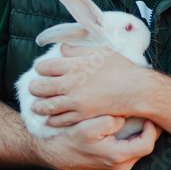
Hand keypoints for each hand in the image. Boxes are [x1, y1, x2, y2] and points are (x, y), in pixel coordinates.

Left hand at [30, 44, 151, 127]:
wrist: (136, 89)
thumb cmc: (121, 68)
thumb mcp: (100, 52)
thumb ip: (78, 50)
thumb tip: (62, 49)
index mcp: (75, 64)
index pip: (45, 67)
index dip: (40, 69)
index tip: (42, 71)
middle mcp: (71, 82)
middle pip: (40, 87)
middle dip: (34, 88)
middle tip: (34, 89)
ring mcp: (75, 101)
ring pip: (46, 106)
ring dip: (38, 106)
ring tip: (36, 106)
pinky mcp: (81, 115)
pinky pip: (59, 120)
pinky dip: (51, 120)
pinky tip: (50, 119)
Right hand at [34, 116, 160, 169]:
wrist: (57, 154)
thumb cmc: (71, 141)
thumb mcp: (87, 128)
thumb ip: (108, 122)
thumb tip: (124, 116)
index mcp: (118, 156)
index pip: (147, 144)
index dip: (152, 128)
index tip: (147, 114)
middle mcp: (122, 164)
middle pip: (147, 145)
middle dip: (150, 128)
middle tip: (149, 110)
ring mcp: (119, 164)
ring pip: (140, 146)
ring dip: (143, 131)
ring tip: (141, 114)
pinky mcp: (115, 161)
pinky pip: (132, 147)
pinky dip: (135, 134)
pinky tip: (131, 121)